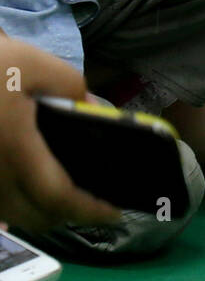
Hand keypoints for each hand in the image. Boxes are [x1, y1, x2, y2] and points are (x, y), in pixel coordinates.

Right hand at [0, 39, 122, 232]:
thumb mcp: (34, 63)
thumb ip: (71, 86)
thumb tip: (91, 108)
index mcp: (15, 150)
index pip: (58, 197)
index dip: (89, 210)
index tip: (115, 213)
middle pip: (37, 217)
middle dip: (68, 214)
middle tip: (92, 199)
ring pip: (14, 216)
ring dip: (41, 211)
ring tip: (63, 189)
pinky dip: (17, 202)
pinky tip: (29, 180)